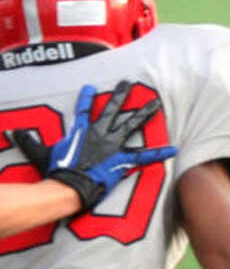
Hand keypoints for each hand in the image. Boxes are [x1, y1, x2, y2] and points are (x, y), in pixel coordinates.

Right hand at [9, 79, 174, 210]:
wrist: (70, 186)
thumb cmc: (56, 171)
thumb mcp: (39, 153)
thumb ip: (29, 142)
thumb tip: (13, 134)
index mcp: (80, 132)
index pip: (83, 110)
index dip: (87, 98)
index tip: (92, 86)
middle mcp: (99, 134)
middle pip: (112, 109)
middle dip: (121, 95)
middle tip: (129, 83)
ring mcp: (113, 145)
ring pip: (131, 124)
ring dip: (144, 113)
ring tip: (156, 102)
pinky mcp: (122, 160)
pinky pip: (144, 155)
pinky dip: (159, 152)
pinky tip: (174, 148)